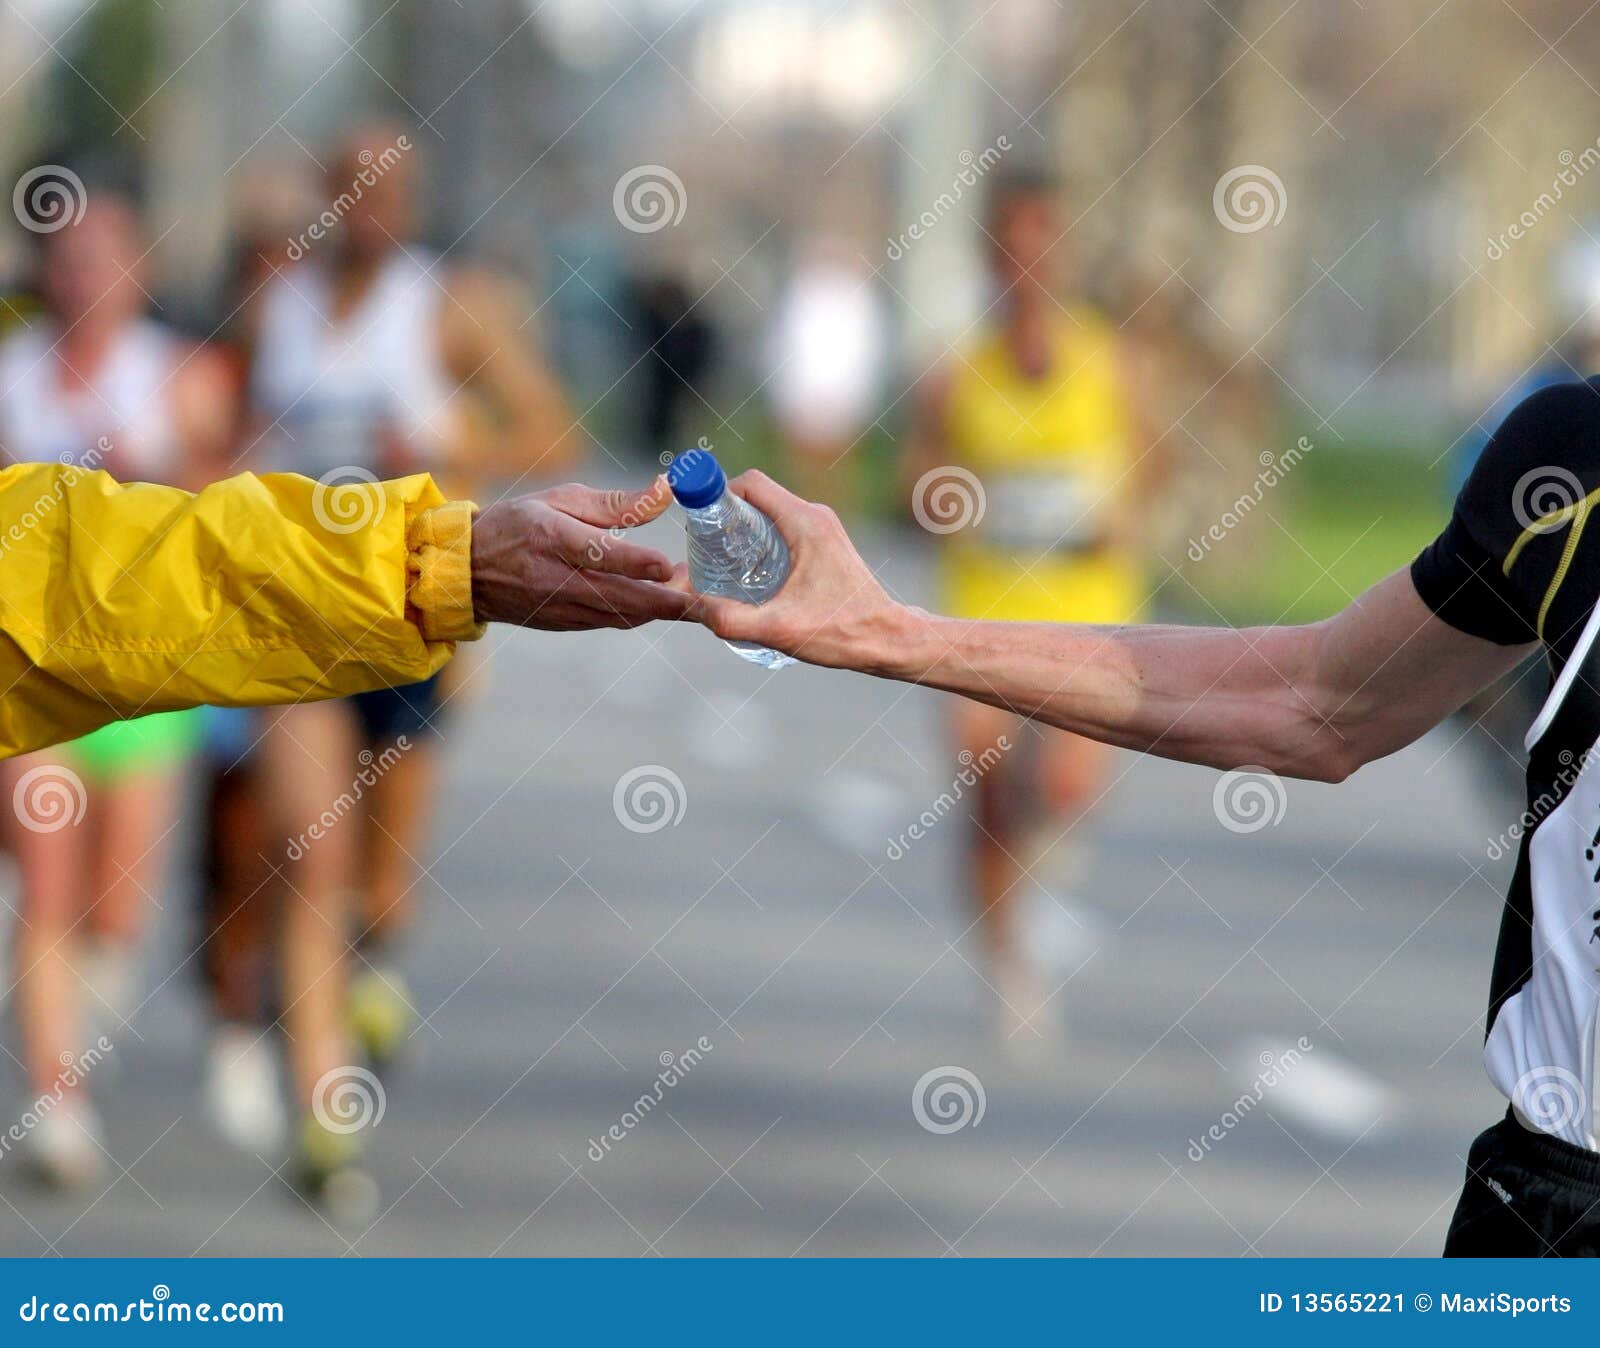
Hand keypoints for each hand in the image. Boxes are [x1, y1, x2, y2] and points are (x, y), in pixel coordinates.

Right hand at [471, 477, 692, 630]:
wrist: (468, 573)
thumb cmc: (518, 525)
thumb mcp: (560, 499)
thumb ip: (615, 502)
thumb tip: (665, 490)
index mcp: (553, 538)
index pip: (598, 553)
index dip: (634, 562)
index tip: (667, 566)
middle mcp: (558, 578)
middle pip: (621, 596)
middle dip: (669, 602)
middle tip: (709, 602)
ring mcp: (563, 607)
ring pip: (623, 614)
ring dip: (663, 610)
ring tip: (699, 599)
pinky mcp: (568, 623)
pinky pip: (614, 621)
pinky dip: (644, 614)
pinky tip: (668, 603)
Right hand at [683, 470, 920, 671]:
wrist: (887, 639)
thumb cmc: (841, 631)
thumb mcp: (778, 630)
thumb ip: (730, 619)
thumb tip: (691, 608)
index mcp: (804, 523)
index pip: (751, 484)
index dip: (718, 496)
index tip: (698, 522)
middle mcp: (814, 516)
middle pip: (757, 496)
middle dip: (725, 517)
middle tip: (703, 550)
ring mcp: (822, 528)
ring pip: (770, 512)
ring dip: (742, 530)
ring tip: (721, 563)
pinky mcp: (825, 543)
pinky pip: (783, 526)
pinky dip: (760, 540)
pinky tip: (749, 574)